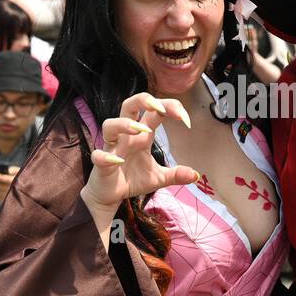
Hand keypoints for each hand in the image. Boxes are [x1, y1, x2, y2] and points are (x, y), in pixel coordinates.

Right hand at [80, 92, 197, 217]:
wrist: (110, 196)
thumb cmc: (133, 179)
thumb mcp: (159, 177)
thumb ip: (176, 174)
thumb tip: (195, 175)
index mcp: (141, 135)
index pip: (155, 112)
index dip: (171, 109)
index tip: (186, 121)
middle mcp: (126, 137)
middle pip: (129, 105)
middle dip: (143, 100)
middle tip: (159, 107)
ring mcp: (113, 148)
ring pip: (110, 125)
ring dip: (125, 124)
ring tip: (141, 130)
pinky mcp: (101, 164)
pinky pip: (99, 156)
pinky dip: (107, 156)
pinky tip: (119, 160)